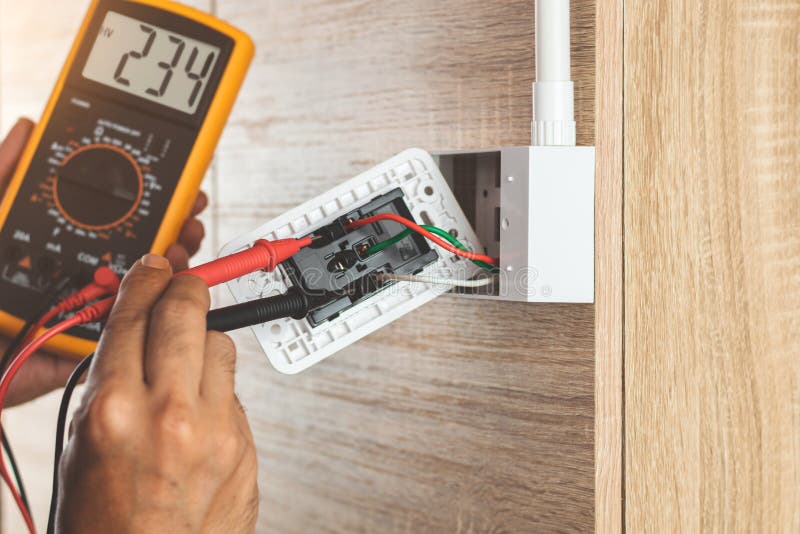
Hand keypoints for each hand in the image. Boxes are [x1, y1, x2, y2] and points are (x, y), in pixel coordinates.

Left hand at [0, 118, 208, 405]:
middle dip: (175, 230)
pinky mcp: (83, 346)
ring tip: (184, 246)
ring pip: (144, 288)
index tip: (178, 185)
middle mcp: (77, 273)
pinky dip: (158, 314)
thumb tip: (30, 128)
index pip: (114, 217)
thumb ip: (6, 175)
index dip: (149, 199)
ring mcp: (84, 309)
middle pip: (140, 250)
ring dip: (174, 267)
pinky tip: (171, 292)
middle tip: (190, 215)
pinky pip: (128, 332)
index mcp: (57, 243)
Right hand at [58, 256, 257, 532]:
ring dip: (204, 342)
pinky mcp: (244, 443)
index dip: (145, 282)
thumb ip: (108, 381)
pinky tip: (199, 410)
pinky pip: (233, 390)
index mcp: (113, 409)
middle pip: (188, 312)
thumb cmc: (106, 521)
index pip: (134, 315)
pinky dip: (217, 388)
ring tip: (188, 362)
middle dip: (187, 288)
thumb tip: (132, 332)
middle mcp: (168, 412)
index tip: (154, 269)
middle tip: (185, 284)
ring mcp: (214, 428)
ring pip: (221, 344)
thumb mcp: (80, 444)